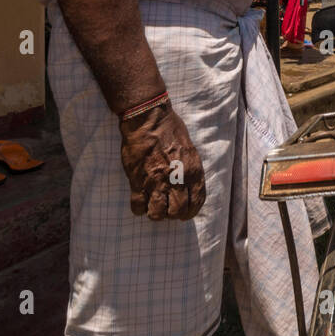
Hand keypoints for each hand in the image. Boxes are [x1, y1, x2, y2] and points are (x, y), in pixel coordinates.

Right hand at [118, 100, 205, 220]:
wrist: (149, 121)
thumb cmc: (170, 130)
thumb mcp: (190, 150)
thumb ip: (190, 169)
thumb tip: (189, 185)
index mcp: (192, 171)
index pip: (197, 201)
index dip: (191, 211)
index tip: (185, 213)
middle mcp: (176, 180)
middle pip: (178, 211)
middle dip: (174, 215)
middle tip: (168, 211)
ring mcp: (156, 182)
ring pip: (158, 214)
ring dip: (157, 214)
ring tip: (154, 207)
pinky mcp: (137, 181)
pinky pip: (138, 206)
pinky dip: (139, 209)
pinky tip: (140, 203)